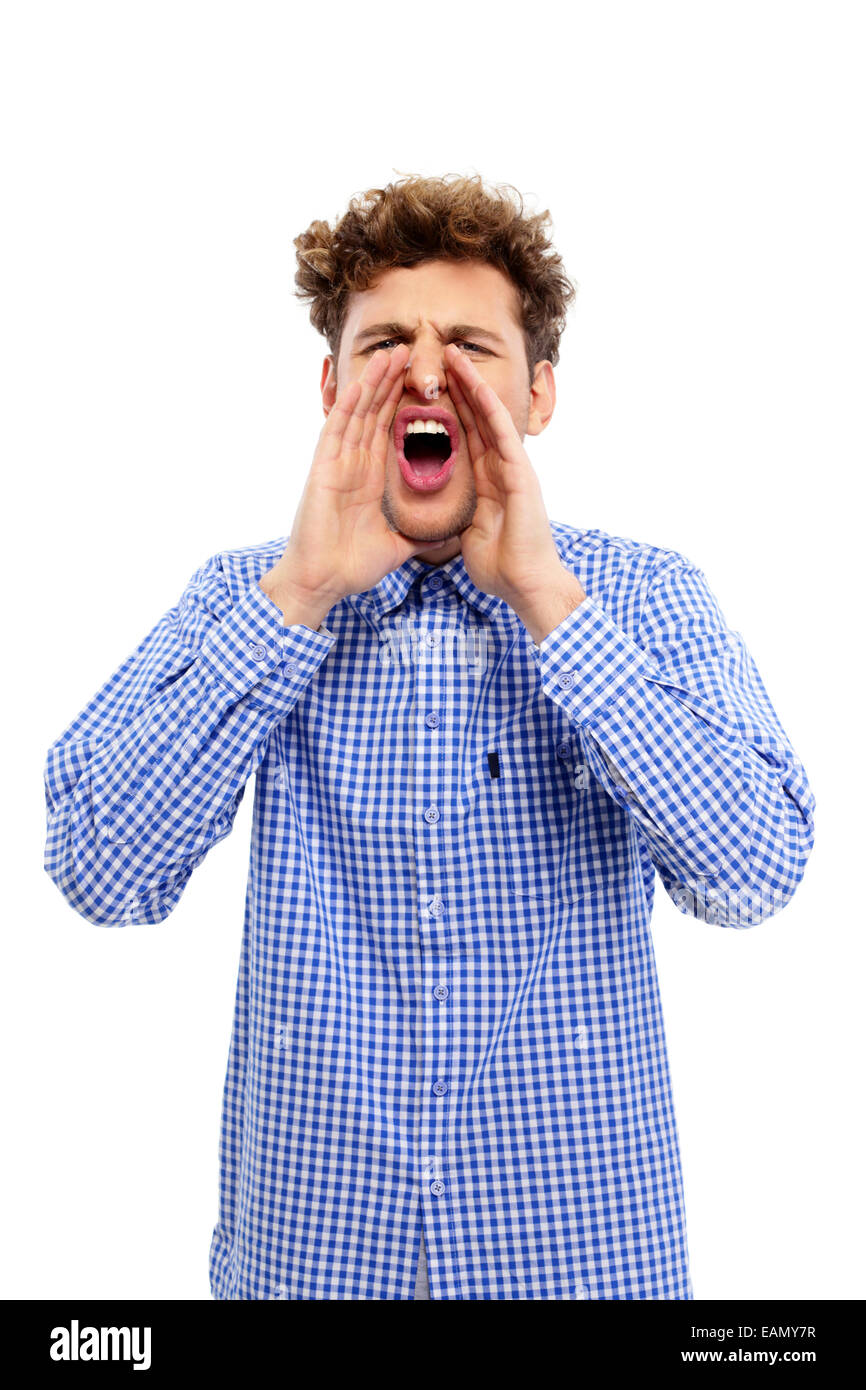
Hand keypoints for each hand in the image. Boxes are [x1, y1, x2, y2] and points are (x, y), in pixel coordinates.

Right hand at [259, 343, 447, 625]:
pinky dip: (350, 402)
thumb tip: (451, 531)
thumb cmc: (355, 566)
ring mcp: (338, 462)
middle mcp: (355, 463)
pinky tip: (364, 380)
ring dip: (375, 381)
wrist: (324, 582)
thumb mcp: (400, 543)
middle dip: (393, 381)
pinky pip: (338, 428)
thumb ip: (422, 531)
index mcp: (373, 477)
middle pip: (376, 412)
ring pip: (359, 411)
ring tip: (394, 352)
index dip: (408, 405)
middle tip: (413, 351)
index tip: (428, 382)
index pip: (393, 431)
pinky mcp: (323, 467)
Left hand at [443, 344, 584, 638]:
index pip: (465, 435)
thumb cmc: (500, 567)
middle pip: (476, 416)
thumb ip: (457, 514)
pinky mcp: (520, 473)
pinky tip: (474, 384)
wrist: (525, 585)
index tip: (428, 386)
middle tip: (439, 352)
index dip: (449, 408)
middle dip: (458, 384)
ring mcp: (513, 467)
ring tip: (452, 354)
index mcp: (488, 481)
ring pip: (489, 415)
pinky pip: (500, 433)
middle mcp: (502, 467)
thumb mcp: (468, 533)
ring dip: (471, 383)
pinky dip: (487, 407)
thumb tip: (438, 512)